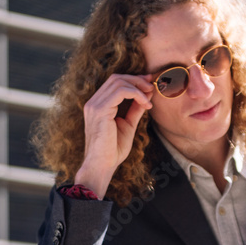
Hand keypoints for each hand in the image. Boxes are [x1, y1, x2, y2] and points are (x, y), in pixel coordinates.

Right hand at [73, 73, 154, 196]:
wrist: (103, 166)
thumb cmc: (113, 151)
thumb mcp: (128, 125)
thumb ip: (134, 110)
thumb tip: (146, 95)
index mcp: (98, 105)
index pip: (114, 83)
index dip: (133, 80)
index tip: (148, 84)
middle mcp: (93, 102)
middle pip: (116, 78)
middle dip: (136, 80)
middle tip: (152, 86)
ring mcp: (95, 105)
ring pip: (118, 82)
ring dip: (138, 87)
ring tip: (149, 99)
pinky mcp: (100, 110)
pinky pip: (121, 92)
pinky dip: (136, 94)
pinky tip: (145, 104)